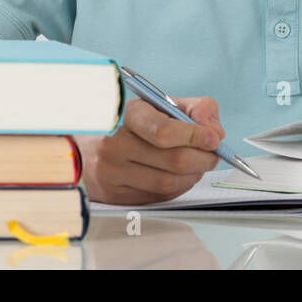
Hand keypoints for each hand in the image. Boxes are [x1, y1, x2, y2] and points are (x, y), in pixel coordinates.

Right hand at [78, 95, 225, 205]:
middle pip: (173, 160)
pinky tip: (180, 176)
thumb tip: (215, 131)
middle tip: (213, 154)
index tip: (214, 138)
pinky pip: (158, 196)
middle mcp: (113, 144)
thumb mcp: (159, 104)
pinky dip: (178, 188)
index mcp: (126, 116)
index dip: (194, 135)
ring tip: (198, 164)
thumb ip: (194, 109)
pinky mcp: (113, 195)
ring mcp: (111, 172)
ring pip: (168, 182)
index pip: (163, 130)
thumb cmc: (130, 122)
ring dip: (194, 175)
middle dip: (203, 158)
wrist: (86, 142)